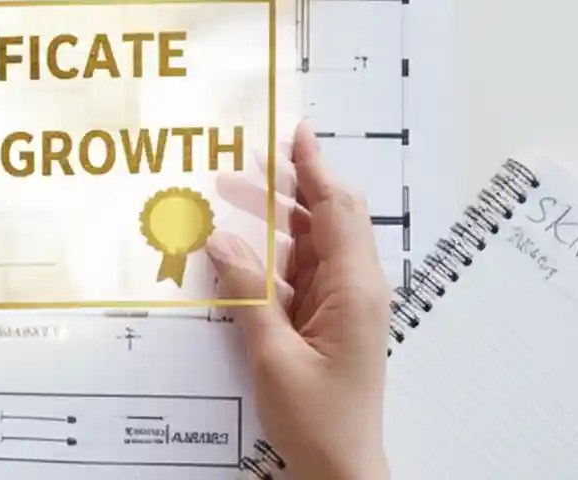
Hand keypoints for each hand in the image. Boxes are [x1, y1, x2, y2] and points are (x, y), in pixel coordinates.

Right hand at [208, 122, 390, 479]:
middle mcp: (356, 289)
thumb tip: (221, 239)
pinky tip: (237, 255)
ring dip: (274, 223)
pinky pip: (300, 274)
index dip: (315, 166)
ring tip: (228, 199)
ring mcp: (344, 305)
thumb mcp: (272, 354)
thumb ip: (247, 292)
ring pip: (309, 245)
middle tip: (239, 164)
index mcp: (355, 290)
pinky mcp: (328, 322)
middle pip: (325, 219)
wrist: (340, 471)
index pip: (337, 208)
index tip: (295, 131)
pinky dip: (271, 259)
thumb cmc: (319, 421)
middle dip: (286, 186)